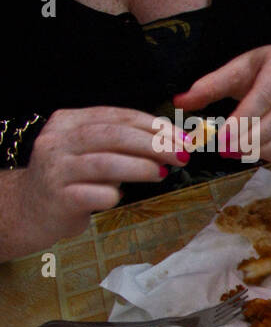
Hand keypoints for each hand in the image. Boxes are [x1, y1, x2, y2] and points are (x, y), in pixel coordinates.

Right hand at [15, 107, 186, 244]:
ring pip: (105, 163)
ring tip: (162, 173)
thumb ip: (124, 144)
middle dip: (153, 144)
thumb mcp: (94, 152)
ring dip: (140, 167)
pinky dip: (114, 195)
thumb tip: (173, 142)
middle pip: (113, 136)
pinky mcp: (58, 198)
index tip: (182, 139)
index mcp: (68, 121)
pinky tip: (120, 198)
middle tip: (181, 155)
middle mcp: (58, 141)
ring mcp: (56, 169)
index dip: (154, 126)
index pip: (117, 116)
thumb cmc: (74, 178)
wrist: (31, 210)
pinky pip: (95, 195)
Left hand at [175, 43, 270, 163]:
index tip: (222, 137)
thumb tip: (180, 102)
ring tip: (240, 154)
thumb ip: (210, 86)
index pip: (264, 94)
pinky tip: (259, 155)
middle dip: (251, 138)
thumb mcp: (239, 69)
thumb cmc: (266, 69)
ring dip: (264, 149)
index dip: (243, 118)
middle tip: (227, 151)